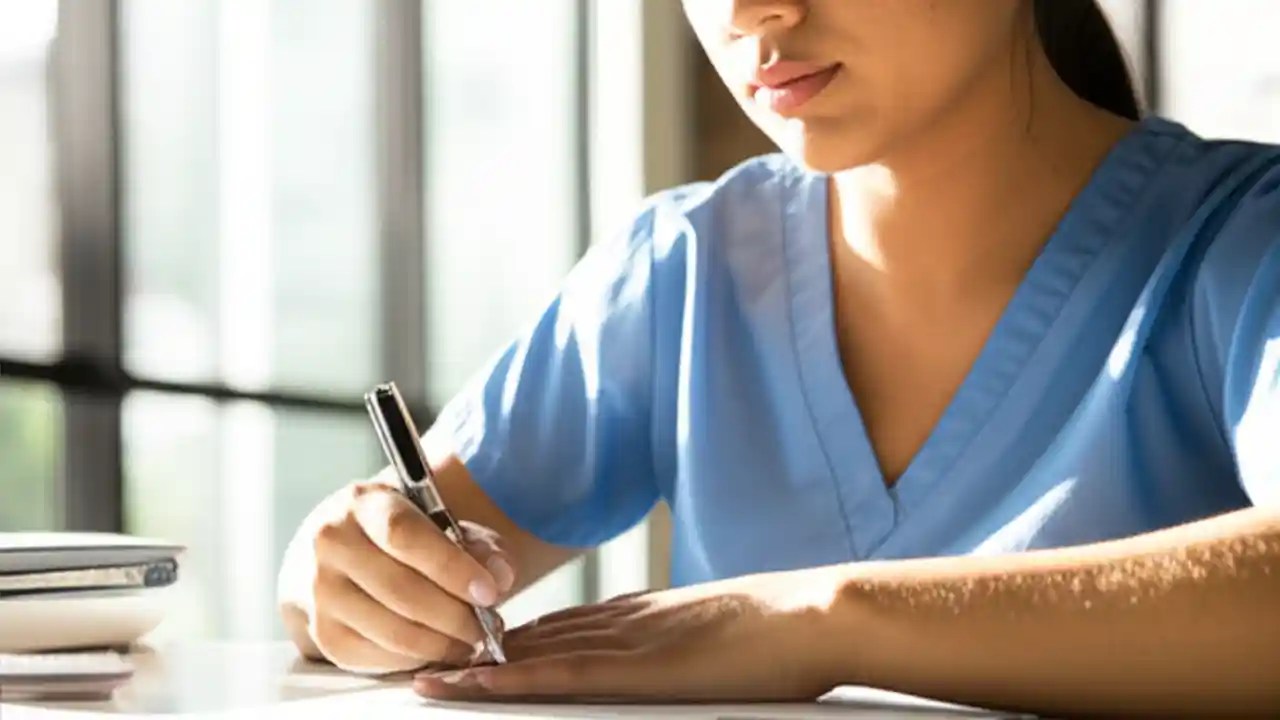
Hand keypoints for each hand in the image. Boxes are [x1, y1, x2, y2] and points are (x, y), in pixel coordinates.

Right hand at [278, 480, 516, 673]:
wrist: (332, 552)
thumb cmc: (393, 534)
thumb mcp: (434, 518)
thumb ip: (476, 542)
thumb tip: (502, 577)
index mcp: (363, 504)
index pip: (405, 536)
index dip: (451, 568)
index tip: (489, 591)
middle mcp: (331, 545)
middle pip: (402, 591)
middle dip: (456, 616)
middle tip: (489, 628)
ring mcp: (319, 592)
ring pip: (393, 631)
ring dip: (442, 644)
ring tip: (471, 642)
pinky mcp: (322, 634)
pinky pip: (379, 657)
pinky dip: (418, 659)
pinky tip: (438, 649)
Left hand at [413, 569, 843, 701]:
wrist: (812, 618)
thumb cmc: (784, 635)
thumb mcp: (724, 638)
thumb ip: (687, 648)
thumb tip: (681, 660)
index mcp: (646, 615)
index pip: (565, 629)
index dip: (517, 641)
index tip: (479, 649)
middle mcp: (624, 621)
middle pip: (538, 637)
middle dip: (483, 651)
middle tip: (433, 660)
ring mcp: (626, 639)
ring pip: (534, 652)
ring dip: (478, 665)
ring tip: (429, 675)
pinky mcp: (634, 666)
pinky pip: (557, 672)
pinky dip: (510, 678)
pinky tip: (473, 682)